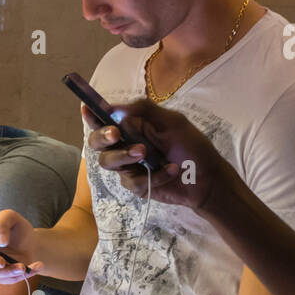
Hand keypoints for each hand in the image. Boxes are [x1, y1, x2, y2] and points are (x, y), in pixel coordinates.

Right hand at [0, 211, 37, 283]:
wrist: (31, 243)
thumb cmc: (16, 228)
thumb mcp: (10, 217)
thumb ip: (2, 223)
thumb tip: (0, 241)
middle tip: (2, 262)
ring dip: (9, 272)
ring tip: (24, 267)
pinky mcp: (2, 277)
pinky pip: (9, 280)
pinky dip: (24, 275)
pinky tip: (36, 266)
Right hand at [85, 101, 228, 211]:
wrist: (207, 179)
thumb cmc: (192, 147)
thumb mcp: (172, 122)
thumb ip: (145, 112)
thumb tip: (117, 110)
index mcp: (133, 125)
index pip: (105, 118)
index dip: (92, 115)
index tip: (87, 109)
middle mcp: (125, 144)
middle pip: (97, 142)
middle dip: (102, 137)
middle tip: (115, 135)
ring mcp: (128, 166)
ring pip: (108, 161)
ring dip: (125, 155)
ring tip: (146, 153)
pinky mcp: (136, 184)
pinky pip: (133, 180)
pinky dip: (154, 175)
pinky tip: (170, 170)